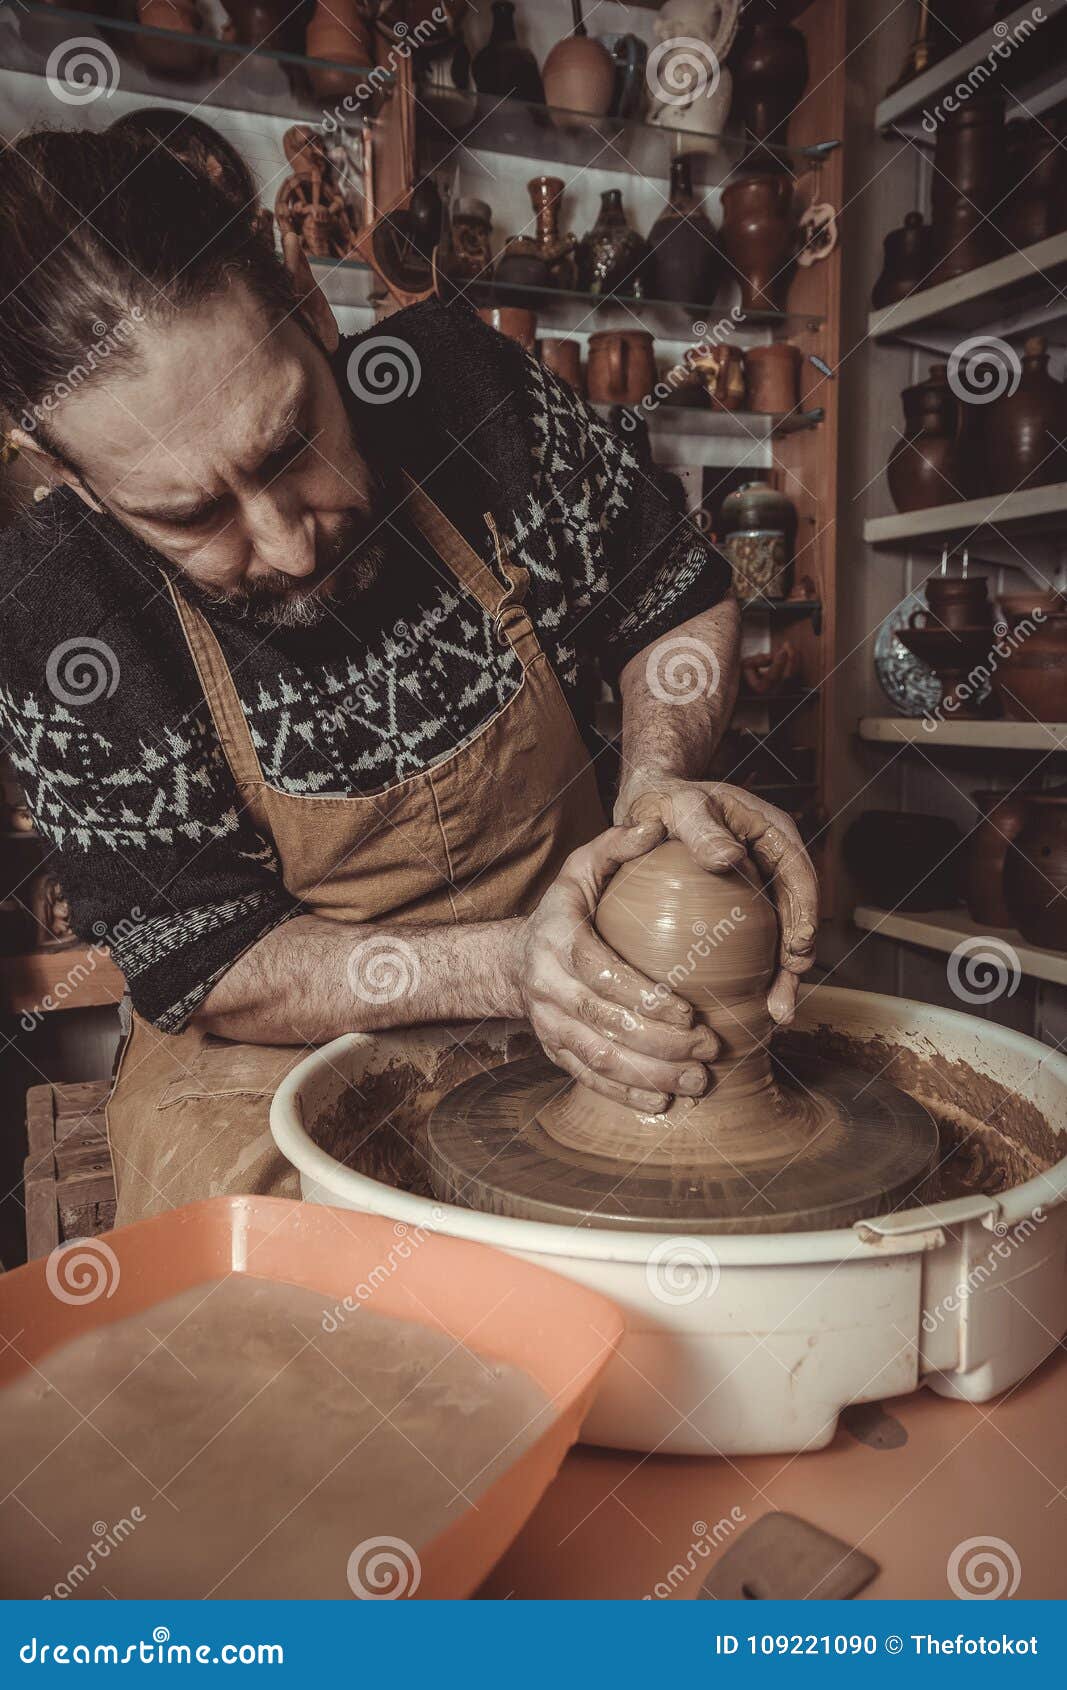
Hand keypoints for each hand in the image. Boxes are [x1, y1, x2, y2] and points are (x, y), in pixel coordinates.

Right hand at [511, 822, 720, 1113]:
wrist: (513, 959)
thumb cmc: (565, 911)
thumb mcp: (581, 869)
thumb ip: (616, 847)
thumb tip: (655, 825)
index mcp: (557, 939)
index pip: (600, 973)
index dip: (643, 997)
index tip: (689, 1011)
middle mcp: (547, 986)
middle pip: (603, 1024)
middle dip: (660, 1043)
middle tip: (709, 1051)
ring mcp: (548, 1024)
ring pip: (598, 1058)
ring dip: (650, 1075)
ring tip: (697, 1080)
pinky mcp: (554, 1051)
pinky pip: (588, 1078)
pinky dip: (625, 1094)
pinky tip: (663, 1103)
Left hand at [614, 776, 817, 1025]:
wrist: (648, 803)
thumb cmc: (664, 799)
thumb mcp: (680, 807)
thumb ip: (701, 828)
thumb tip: (728, 858)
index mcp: (772, 831)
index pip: (799, 874)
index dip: (803, 915)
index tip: (796, 951)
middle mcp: (774, 858)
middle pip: (798, 911)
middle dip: (797, 959)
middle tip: (785, 1000)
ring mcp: (761, 881)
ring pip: (783, 930)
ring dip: (783, 973)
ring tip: (777, 1012)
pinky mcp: (743, 902)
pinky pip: (759, 936)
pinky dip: (760, 967)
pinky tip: (752, 1000)